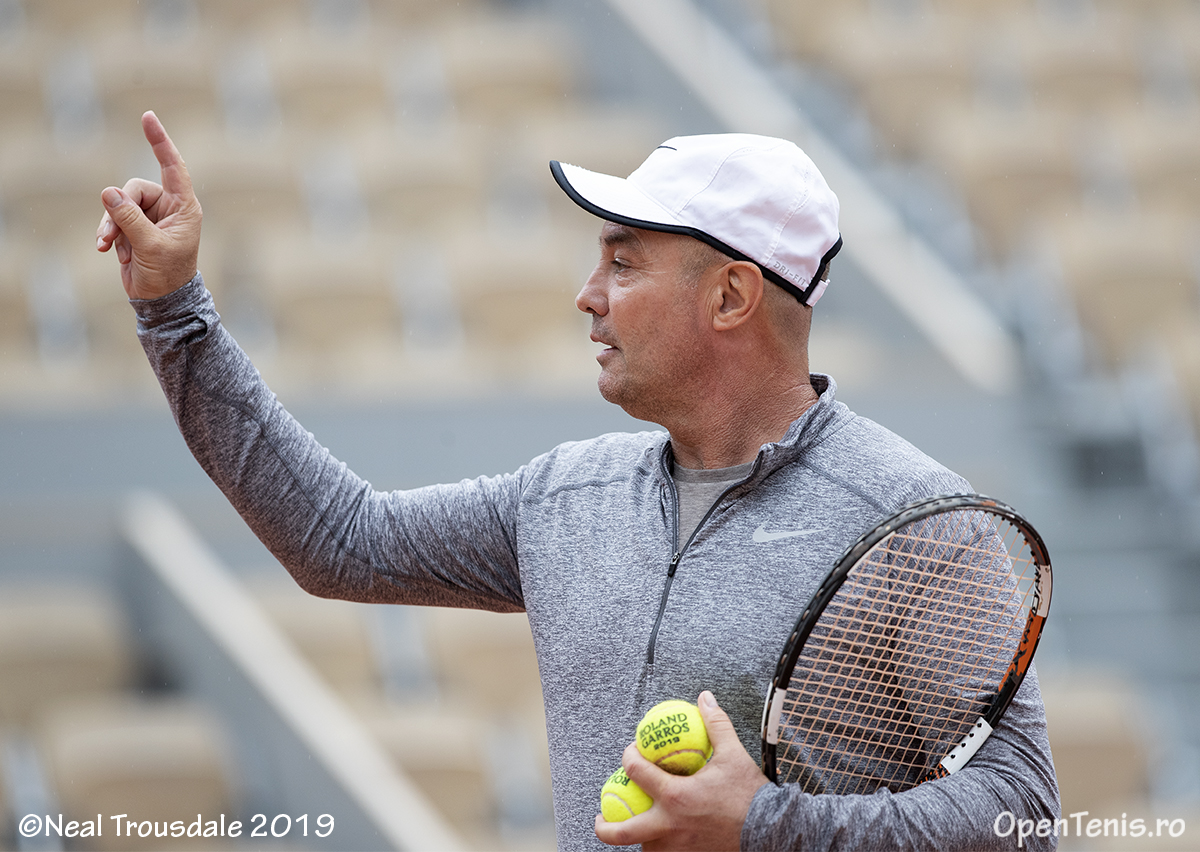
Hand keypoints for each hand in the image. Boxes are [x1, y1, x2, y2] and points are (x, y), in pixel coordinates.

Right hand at [96, 111, 201, 299]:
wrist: (161, 301)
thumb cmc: (167, 275)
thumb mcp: (149, 246)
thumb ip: (130, 219)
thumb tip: (108, 192)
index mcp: (184, 207)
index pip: (173, 167)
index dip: (160, 141)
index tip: (148, 117)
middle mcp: (169, 207)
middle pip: (133, 189)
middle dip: (118, 210)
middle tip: (111, 235)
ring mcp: (150, 216)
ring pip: (119, 203)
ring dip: (110, 225)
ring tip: (107, 246)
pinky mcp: (134, 227)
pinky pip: (113, 218)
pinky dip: (108, 233)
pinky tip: (107, 250)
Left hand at [594, 691, 769, 850]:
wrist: (771, 832)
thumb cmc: (750, 794)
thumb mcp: (733, 755)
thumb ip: (716, 724)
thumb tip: (704, 698)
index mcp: (676, 796)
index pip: (636, 772)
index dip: (627, 758)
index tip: (629, 753)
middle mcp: (670, 826)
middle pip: (623, 832)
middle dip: (604, 826)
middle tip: (600, 815)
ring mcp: (678, 848)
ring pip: (644, 848)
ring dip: (637, 837)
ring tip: (634, 825)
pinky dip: (658, 847)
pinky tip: (659, 838)